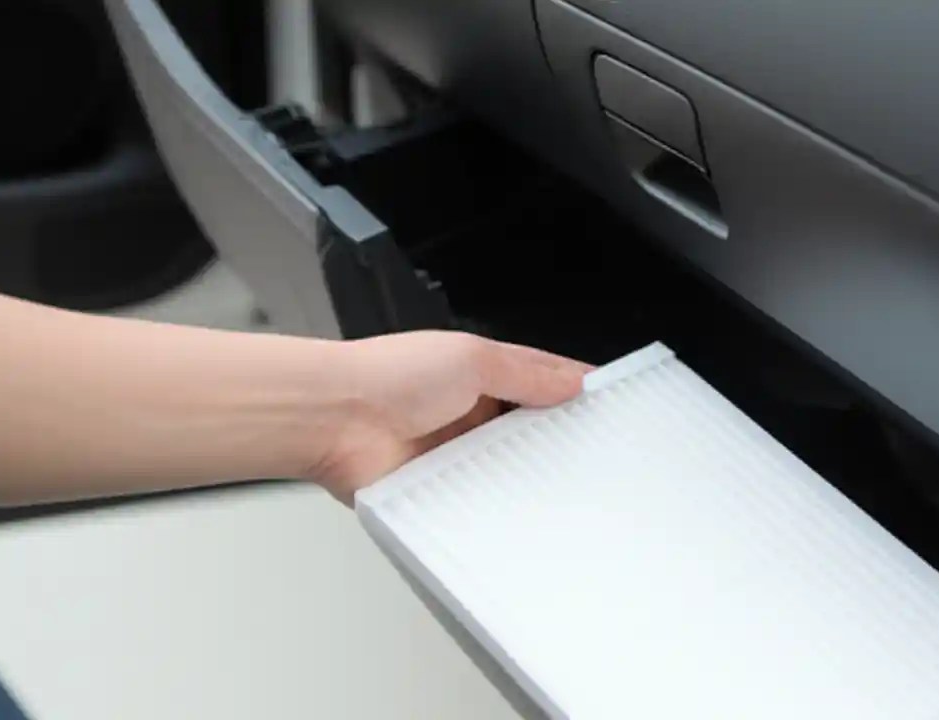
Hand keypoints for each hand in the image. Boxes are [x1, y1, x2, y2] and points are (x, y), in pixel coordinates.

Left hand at [310, 331, 590, 503]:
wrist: (332, 420)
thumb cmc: (386, 376)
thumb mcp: (472, 357)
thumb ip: (526, 372)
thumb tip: (573, 382)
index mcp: (480, 376)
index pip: (540, 386)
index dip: (572, 397)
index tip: (607, 411)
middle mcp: (469, 418)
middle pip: (528, 436)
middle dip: (555, 446)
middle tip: (592, 458)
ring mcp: (454, 459)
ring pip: (507, 475)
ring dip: (525, 480)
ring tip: (561, 490)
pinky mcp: (438, 496)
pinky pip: (478, 507)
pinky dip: (494, 509)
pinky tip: (517, 514)